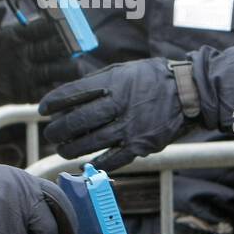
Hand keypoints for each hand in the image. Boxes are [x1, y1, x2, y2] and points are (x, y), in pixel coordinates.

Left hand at [0, 3, 83, 109]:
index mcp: (20, 35)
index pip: (43, 28)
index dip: (56, 24)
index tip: (68, 20)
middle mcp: (30, 53)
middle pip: (55, 49)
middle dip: (67, 47)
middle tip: (78, 45)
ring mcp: (30, 73)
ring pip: (55, 70)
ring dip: (66, 69)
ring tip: (76, 69)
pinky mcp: (26, 92)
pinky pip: (44, 92)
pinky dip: (54, 92)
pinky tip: (63, 92)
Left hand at [38, 57, 189, 169]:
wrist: (189, 92)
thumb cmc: (154, 78)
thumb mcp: (125, 69)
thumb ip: (99, 80)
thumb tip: (72, 92)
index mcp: (113, 82)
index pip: (74, 93)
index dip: (54, 102)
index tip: (43, 109)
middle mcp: (119, 104)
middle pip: (78, 120)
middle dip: (59, 129)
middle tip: (50, 134)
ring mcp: (130, 126)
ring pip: (91, 142)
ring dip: (72, 148)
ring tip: (63, 150)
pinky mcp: (141, 144)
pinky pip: (114, 158)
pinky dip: (98, 162)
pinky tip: (87, 164)